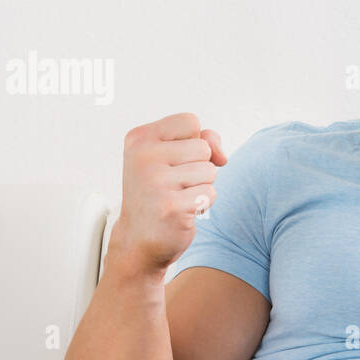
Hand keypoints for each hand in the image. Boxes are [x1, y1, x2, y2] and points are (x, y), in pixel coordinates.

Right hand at [112, 112, 227, 277]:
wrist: (139, 239)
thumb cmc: (160, 193)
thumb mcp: (173, 156)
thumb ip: (202, 140)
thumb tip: (220, 155)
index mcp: (139, 138)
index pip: (190, 121)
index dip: (194, 141)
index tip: (174, 160)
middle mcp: (143, 157)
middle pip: (203, 147)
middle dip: (198, 167)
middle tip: (174, 184)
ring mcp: (155, 182)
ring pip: (210, 171)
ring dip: (201, 186)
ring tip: (177, 197)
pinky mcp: (171, 206)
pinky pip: (210, 193)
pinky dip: (202, 204)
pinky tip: (181, 211)